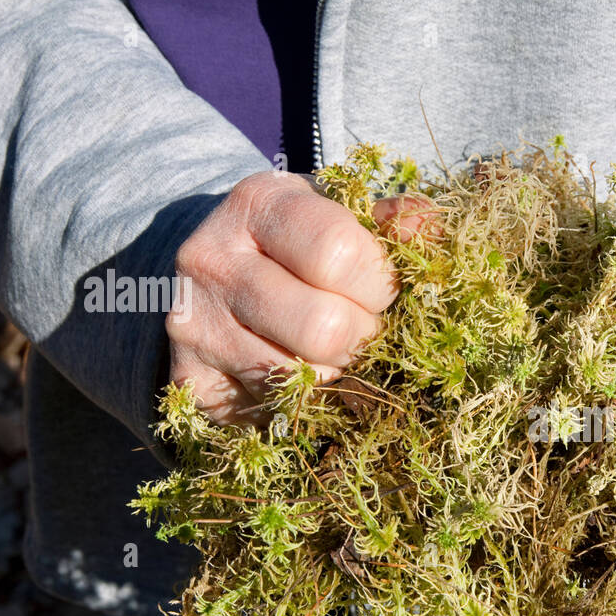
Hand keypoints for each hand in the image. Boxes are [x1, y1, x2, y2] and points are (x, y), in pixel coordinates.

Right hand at [166, 171, 430, 423]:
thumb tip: (425, 228)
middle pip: (323, 328)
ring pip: (299, 379)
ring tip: (329, 349)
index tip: (378, 287)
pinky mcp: (189, 381)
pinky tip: (295, 372)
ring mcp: (193, 324)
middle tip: (361, 327)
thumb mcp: (340, 213)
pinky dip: (298, 402)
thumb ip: (390, 221)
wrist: (217, 273)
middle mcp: (212, 260)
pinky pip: (270, 412)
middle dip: (362, 336)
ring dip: (334, 374)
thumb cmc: (300, 242)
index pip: (339, 253)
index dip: (378, 281)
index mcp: (258, 204)